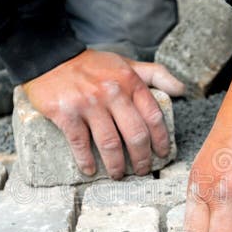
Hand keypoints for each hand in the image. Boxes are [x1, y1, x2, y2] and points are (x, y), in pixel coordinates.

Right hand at [24, 49, 184, 177]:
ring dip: (116, 165)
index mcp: (129, 82)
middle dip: (141, 159)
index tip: (161, 154)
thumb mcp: (125, 64)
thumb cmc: (90, 65)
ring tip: (118, 174)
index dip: (161, 140)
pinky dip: (86, 161)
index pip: (153, 116)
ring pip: (110, 144)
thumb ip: (155, 74)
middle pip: (135, 135)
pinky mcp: (66, 113)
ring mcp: (89, 104)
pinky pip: (80, 143)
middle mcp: (112, 93)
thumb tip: (182, 90)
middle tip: (142, 170)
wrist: (50, 57)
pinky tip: (90, 169)